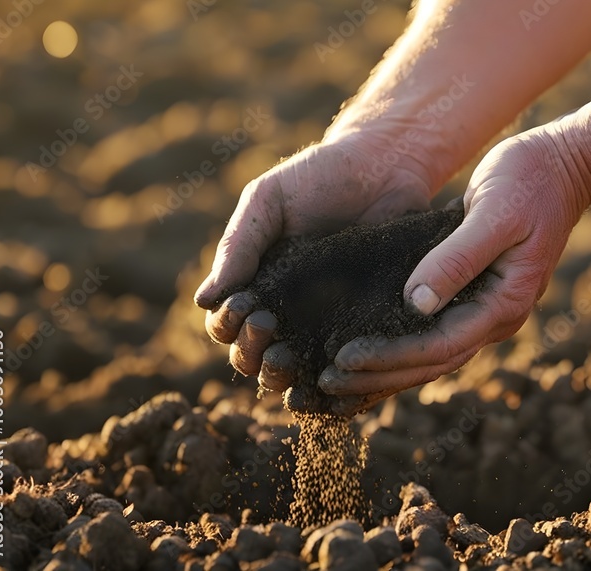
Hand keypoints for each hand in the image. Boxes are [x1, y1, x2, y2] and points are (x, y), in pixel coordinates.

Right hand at [195, 133, 434, 394]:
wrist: (386, 166)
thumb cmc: (321, 177)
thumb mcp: (269, 201)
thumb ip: (239, 246)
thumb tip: (204, 301)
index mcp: (258, 283)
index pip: (228, 325)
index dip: (228, 328)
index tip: (245, 313)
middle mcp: (289, 311)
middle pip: (256, 358)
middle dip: (253, 356)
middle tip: (271, 334)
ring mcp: (329, 323)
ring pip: (297, 372)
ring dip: (284, 377)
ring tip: (292, 359)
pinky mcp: (369, 327)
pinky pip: (348, 366)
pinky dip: (334, 384)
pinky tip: (332, 378)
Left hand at [318, 123, 590, 410]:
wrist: (565, 165)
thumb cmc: (529, 180)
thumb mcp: (493, 213)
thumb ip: (457, 257)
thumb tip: (417, 302)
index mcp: (504, 303)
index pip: (439, 346)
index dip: (390, 357)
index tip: (342, 358)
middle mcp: (497, 316)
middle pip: (432, 363)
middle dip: (379, 376)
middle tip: (326, 380)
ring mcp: (487, 309)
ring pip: (432, 356)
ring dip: (386, 370)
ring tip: (335, 377)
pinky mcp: (475, 296)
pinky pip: (434, 334)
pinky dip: (400, 349)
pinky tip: (367, 352)